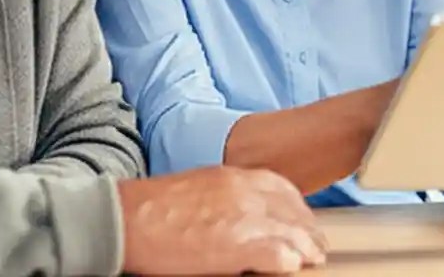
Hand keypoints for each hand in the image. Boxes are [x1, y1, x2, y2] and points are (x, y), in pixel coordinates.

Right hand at [118, 165, 327, 274]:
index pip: (281, 188)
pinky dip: (288, 261)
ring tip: (311, 259)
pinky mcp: (238, 246)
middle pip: (292, 211)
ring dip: (305, 247)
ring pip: (292, 233)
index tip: (303, 221)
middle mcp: (245, 193)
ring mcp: (245, 218)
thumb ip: (226, 195)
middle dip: (307, 229)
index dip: (297, 208)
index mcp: (234, 177)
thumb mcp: (198, 186)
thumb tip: (242, 212)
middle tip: (315, 245)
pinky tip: (291, 267)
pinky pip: (278, 254)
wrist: (127, 218)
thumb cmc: (152, 207)